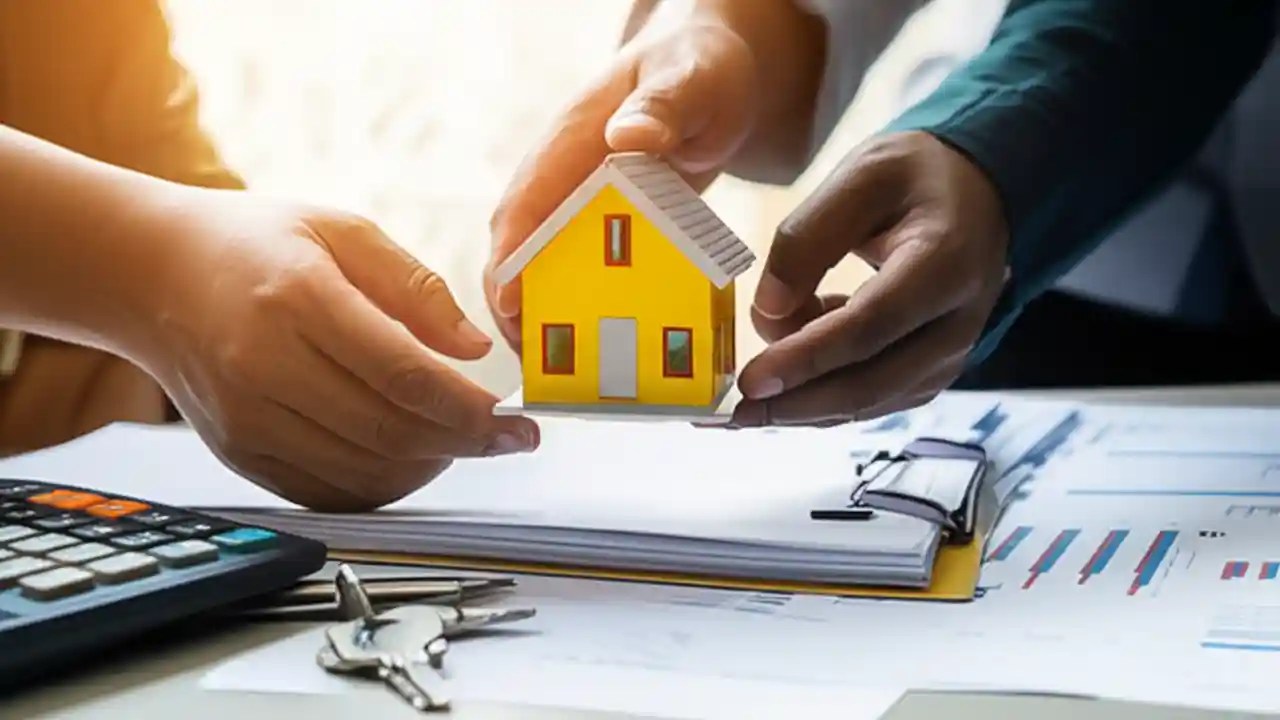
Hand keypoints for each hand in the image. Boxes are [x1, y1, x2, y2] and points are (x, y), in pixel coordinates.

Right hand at [140, 188, 538, 510]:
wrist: (151, 275)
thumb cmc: (256, 244)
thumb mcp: (342, 232)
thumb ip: (416, 288)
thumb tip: (474, 351)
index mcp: (298, 299)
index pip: (404, 376)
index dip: (472, 410)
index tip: (520, 423)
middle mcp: (265, 365)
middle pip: (390, 430)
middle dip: (465, 444)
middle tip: (508, 439)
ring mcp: (246, 418)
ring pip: (363, 472)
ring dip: (429, 466)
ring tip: (458, 440)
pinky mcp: (237, 452)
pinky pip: (325, 493)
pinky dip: (381, 486)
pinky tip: (410, 458)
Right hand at [486, 0, 822, 350]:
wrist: (712, 71)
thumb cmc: (702, 68)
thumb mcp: (693, 79)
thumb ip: (665, 104)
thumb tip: (630, 137)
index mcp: (572, 138)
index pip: (526, 201)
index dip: (512, 255)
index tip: (510, 303)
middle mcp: (563, 174)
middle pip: (519, 244)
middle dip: (516, 304)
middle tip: (534, 362)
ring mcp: (579, 200)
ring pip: (543, 262)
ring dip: (544, 312)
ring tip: (561, 369)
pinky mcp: (601, 222)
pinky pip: (580, 267)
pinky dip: (582, 304)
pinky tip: (601, 343)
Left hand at [731, 132, 1009, 426]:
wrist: (978, 195)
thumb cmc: (915, 178)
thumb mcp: (859, 176)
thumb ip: (807, 239)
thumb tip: (768, 312)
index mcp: (943, 264)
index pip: (870, 326)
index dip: (807, 358)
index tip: (752, 380)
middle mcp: (956, 322)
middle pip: (871, 382)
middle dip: (797, 403)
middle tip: (734, 413)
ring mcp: (950, 354)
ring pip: (871, 401)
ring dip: (805, 410)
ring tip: (744, 410)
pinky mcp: (932, 370)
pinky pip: (874, 398)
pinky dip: (824, 398)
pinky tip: (784, 381)